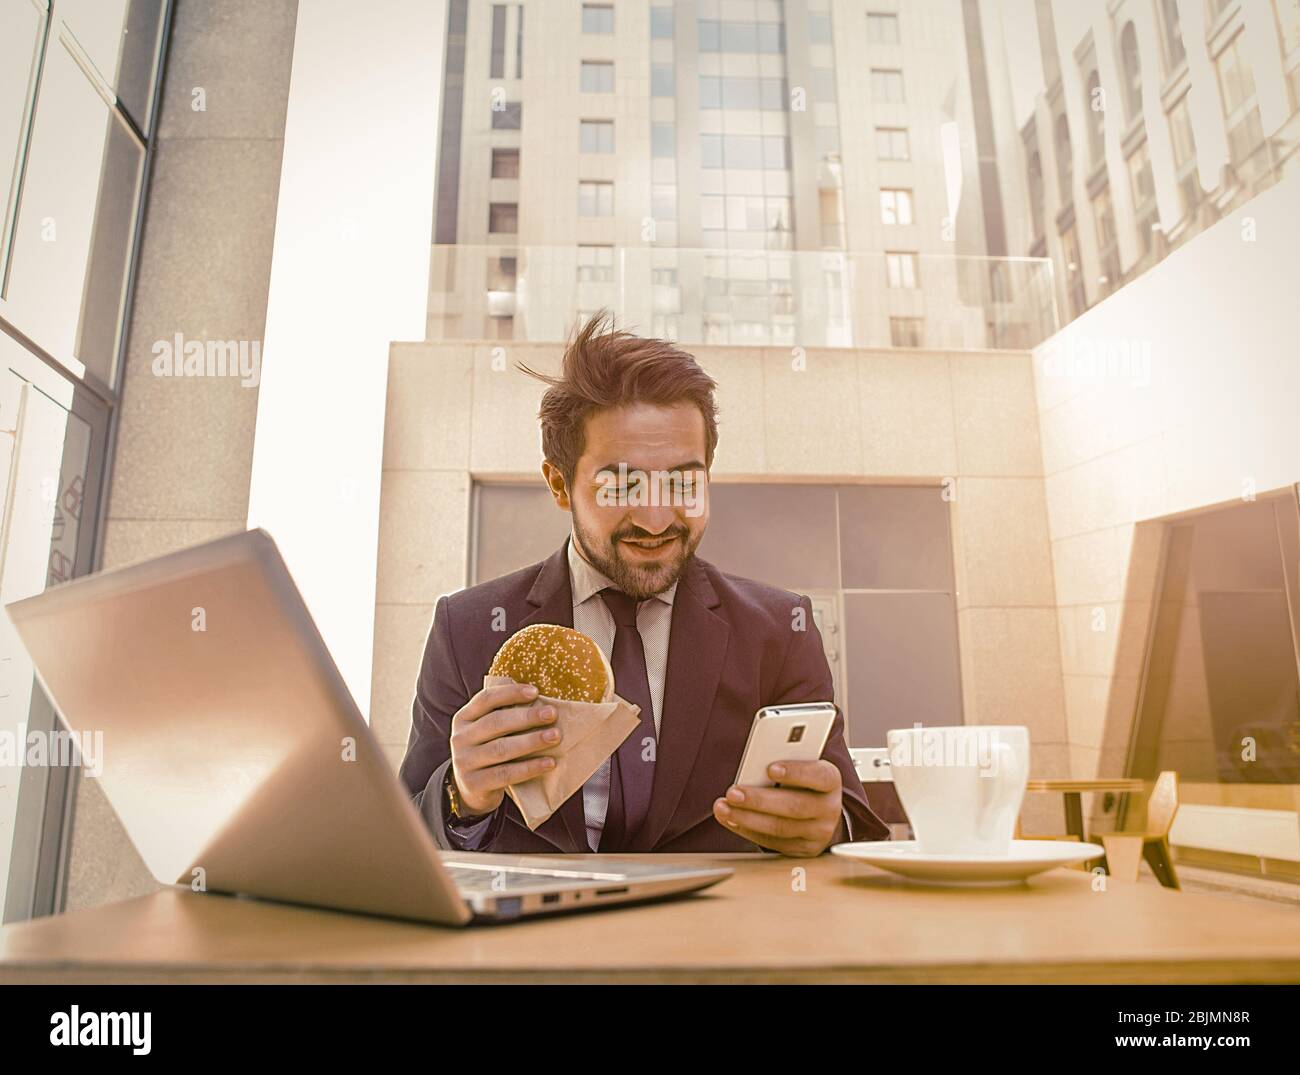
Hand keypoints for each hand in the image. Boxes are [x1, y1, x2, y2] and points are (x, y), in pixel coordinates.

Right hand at [449, 682, 560, 815]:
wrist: (470, 790)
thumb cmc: (488, 751)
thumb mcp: (487, 732)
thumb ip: (504, 715)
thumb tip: (540, 700)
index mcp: (463, 718)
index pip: (485, 699)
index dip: (510, 693)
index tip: (535, 691)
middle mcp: (460, 738)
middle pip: (495, 723)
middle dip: (527, 717)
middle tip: (552, 714)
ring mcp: (464, 763)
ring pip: (501, 749)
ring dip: (531, 741)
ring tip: (555, 736)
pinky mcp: (474, 784)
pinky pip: (506, 774)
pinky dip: (529, 768)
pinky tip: (549, 763)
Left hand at [713, 760, 842, 856]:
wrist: (818, 810)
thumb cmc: (802, 780)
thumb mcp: (800, 765)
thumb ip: (783, 762)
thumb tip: (755, 761)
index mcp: (830, 781)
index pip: (819, 776)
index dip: (796, 772)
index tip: (770, 768)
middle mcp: (829, 808)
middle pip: (795, 806)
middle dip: (760, 800)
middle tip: (733, 792)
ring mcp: (818, 833)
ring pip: (781, 828)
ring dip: (748, 818)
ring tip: (724, 807)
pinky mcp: (802, 849)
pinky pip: (773, 843)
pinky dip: (748, 830)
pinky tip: (731, 819)